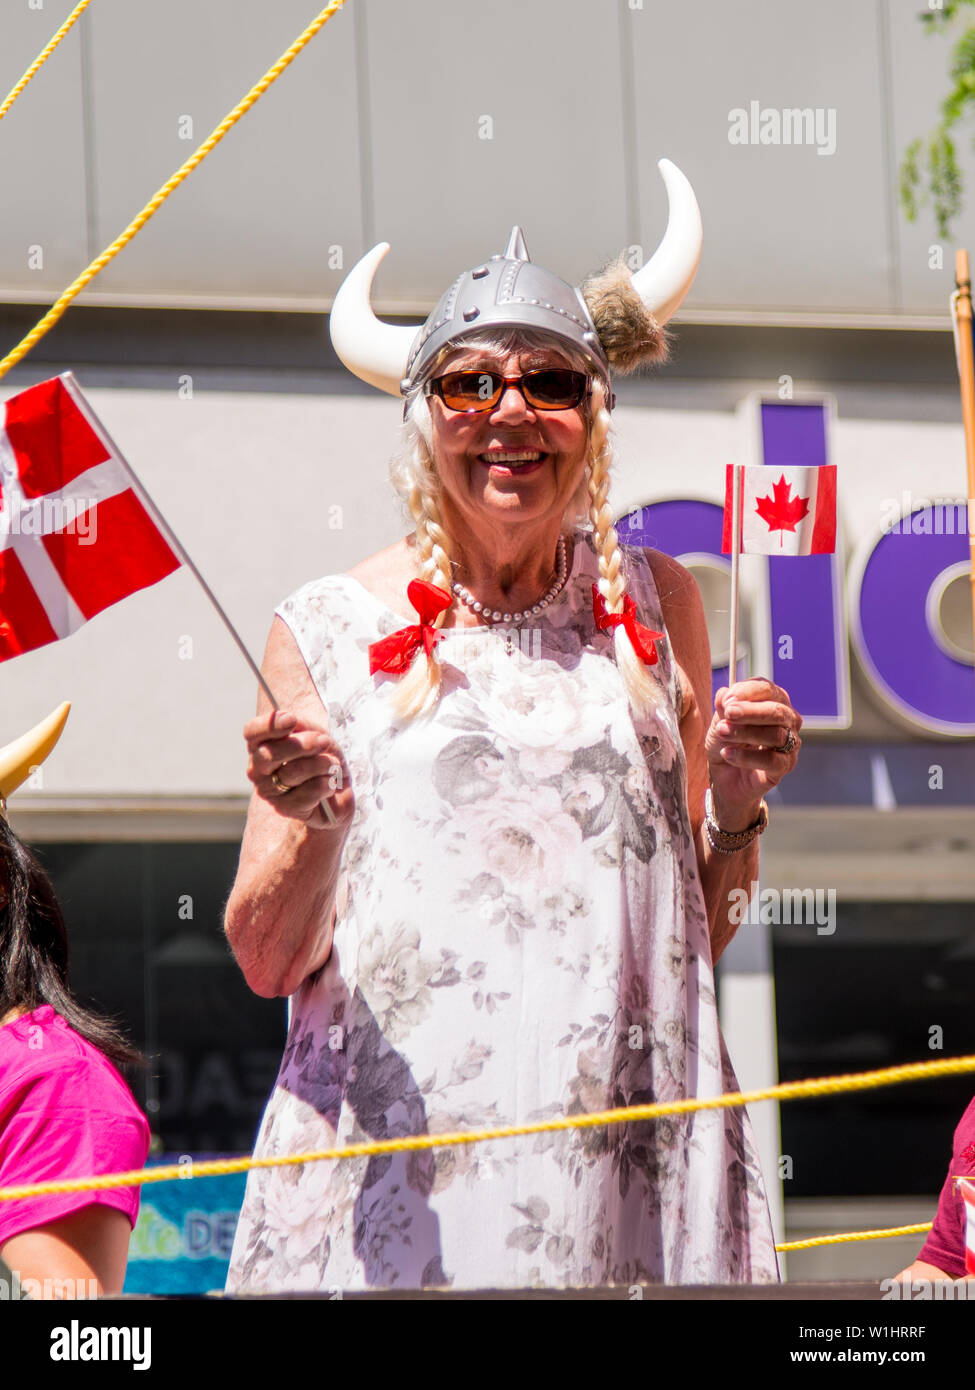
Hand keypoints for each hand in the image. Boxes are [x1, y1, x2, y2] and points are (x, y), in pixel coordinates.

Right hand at [244, 709, 353, 830]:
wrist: (336, 792)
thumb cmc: (322, 758)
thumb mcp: (317, 736)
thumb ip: (303, 727)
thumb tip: (293, 721)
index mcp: (261, 745)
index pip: (253, 732)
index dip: (270, 725)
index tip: (291, 719)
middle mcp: (258, 769)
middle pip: (270, 754)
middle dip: (303, 745)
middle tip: (324, 742)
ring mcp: (269, 790)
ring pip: (293, 772)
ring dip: (322, 764)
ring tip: (333, 765)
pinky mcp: (285, 808)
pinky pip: (310, 791)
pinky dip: (327, 783)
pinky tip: (330, 784)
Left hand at [705, 678, 801, 827]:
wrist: (725, 777)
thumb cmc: (726, 742)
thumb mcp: (719, 722)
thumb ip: (723, 708)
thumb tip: (724, 693)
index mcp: (773, 701)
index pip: (767, 689)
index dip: (747, 692)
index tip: (726, 700)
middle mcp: (788, 720)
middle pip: (776, 710)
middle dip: (750, 711)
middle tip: (728, 713)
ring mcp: (790, 744)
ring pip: (776, 735)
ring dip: (745, 732)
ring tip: (722, 732)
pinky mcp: (785, 766)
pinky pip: (771, 760)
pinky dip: (747, 757)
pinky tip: (727, 753)